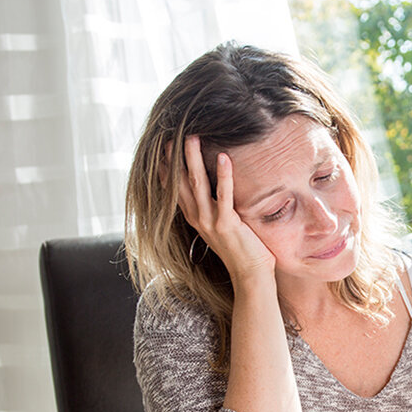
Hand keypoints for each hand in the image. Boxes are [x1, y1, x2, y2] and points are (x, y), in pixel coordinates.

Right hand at [178, 136, 275, 283]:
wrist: (250, 276)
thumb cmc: (242, 251)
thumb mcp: (222, 227)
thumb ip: (216, 209)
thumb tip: (217, 192)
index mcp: (195, 218)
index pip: (174, 190)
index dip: (166, 170)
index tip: (161, 150)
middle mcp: (198, 219)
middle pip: (181, 183)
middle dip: (175, 159)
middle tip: (171, 136)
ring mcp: (210, 222)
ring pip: (197, 184)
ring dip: (193, 159)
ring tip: (191, 137)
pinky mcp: (227, 224)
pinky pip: (224, 195)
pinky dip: (224, 175)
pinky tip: (223, 157)